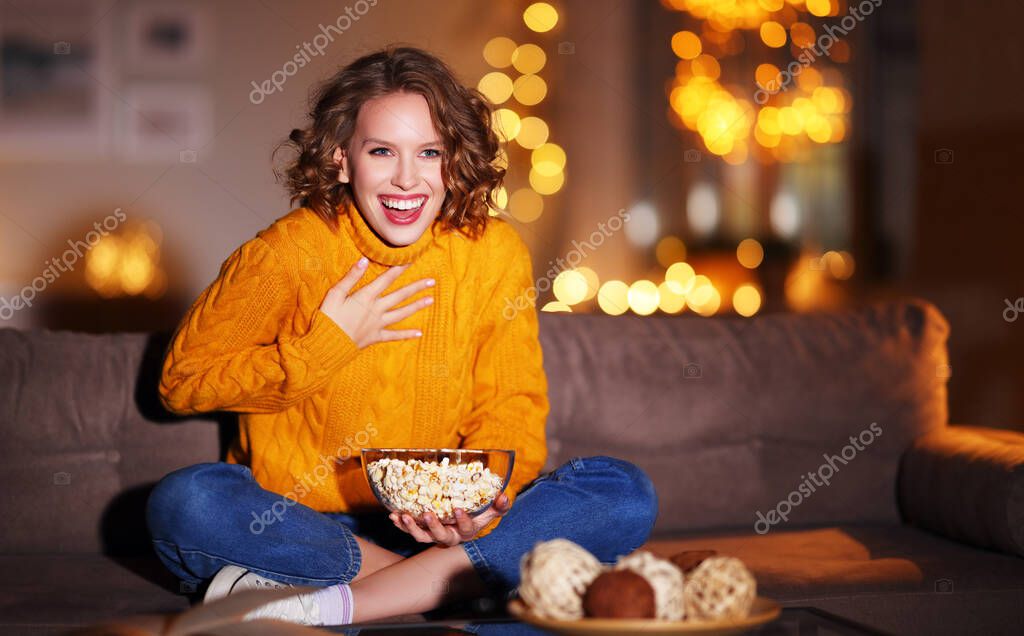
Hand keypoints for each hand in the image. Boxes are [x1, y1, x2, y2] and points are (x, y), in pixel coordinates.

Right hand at [318, 258, 434, 347]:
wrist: (327, 343)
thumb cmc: (329, 316)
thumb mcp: (335, 293)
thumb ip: (351, 277)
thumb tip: (364, 260)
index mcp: (366, 297)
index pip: (386, 279)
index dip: (399, 269)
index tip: (411, 260)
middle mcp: (376, 309)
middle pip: (400, 296)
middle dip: (416, 287)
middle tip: (432, 281)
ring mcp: (378, 323)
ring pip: (402, 313)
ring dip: (417, 306)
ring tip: (431, 300)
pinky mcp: (376, 336)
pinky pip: (394, 336)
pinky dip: (407, 335)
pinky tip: (419, 333)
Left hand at [390, 493, 511, 546]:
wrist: (462, 524)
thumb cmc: (477, 516)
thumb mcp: (489, 511)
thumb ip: (499, 505)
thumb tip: (504, 495)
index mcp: (467, 531)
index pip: (466, 528)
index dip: (462, 520)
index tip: (458, 509)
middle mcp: (450, 536)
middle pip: (441, 536)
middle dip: (433, 526)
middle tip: (427, 513)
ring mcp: (435, 535)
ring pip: (422, 537)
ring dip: (412, 528)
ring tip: (403, 516)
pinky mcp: (423, 532)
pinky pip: (411, 531)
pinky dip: (401, 525)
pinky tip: (393, 516)